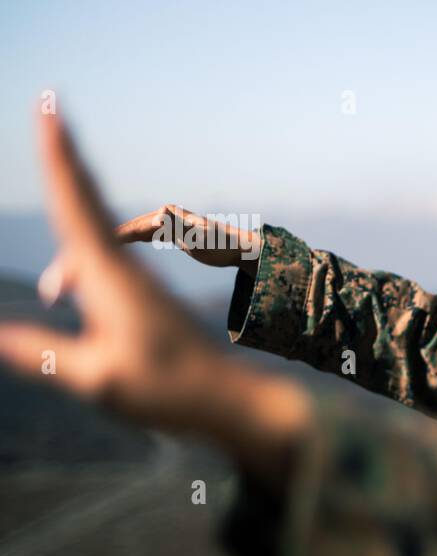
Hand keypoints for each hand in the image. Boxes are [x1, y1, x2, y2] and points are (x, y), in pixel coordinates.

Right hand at [0, 108, 308, 488]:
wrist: (229, 401)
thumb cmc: (169, 392)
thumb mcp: (98, 380)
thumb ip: (43, 355)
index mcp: (113, 278)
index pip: (78, 203)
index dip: (60, 156)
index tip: (52, 109)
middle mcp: (126, 269)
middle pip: (85, 205)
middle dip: (63, 164)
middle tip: (50, 112)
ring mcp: (138, 280)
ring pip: (88, 244)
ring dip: (62, 255)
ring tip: (65, 296)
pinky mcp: (144, 296)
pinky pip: (103, 259)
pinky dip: (77, 261)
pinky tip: (68, 288)